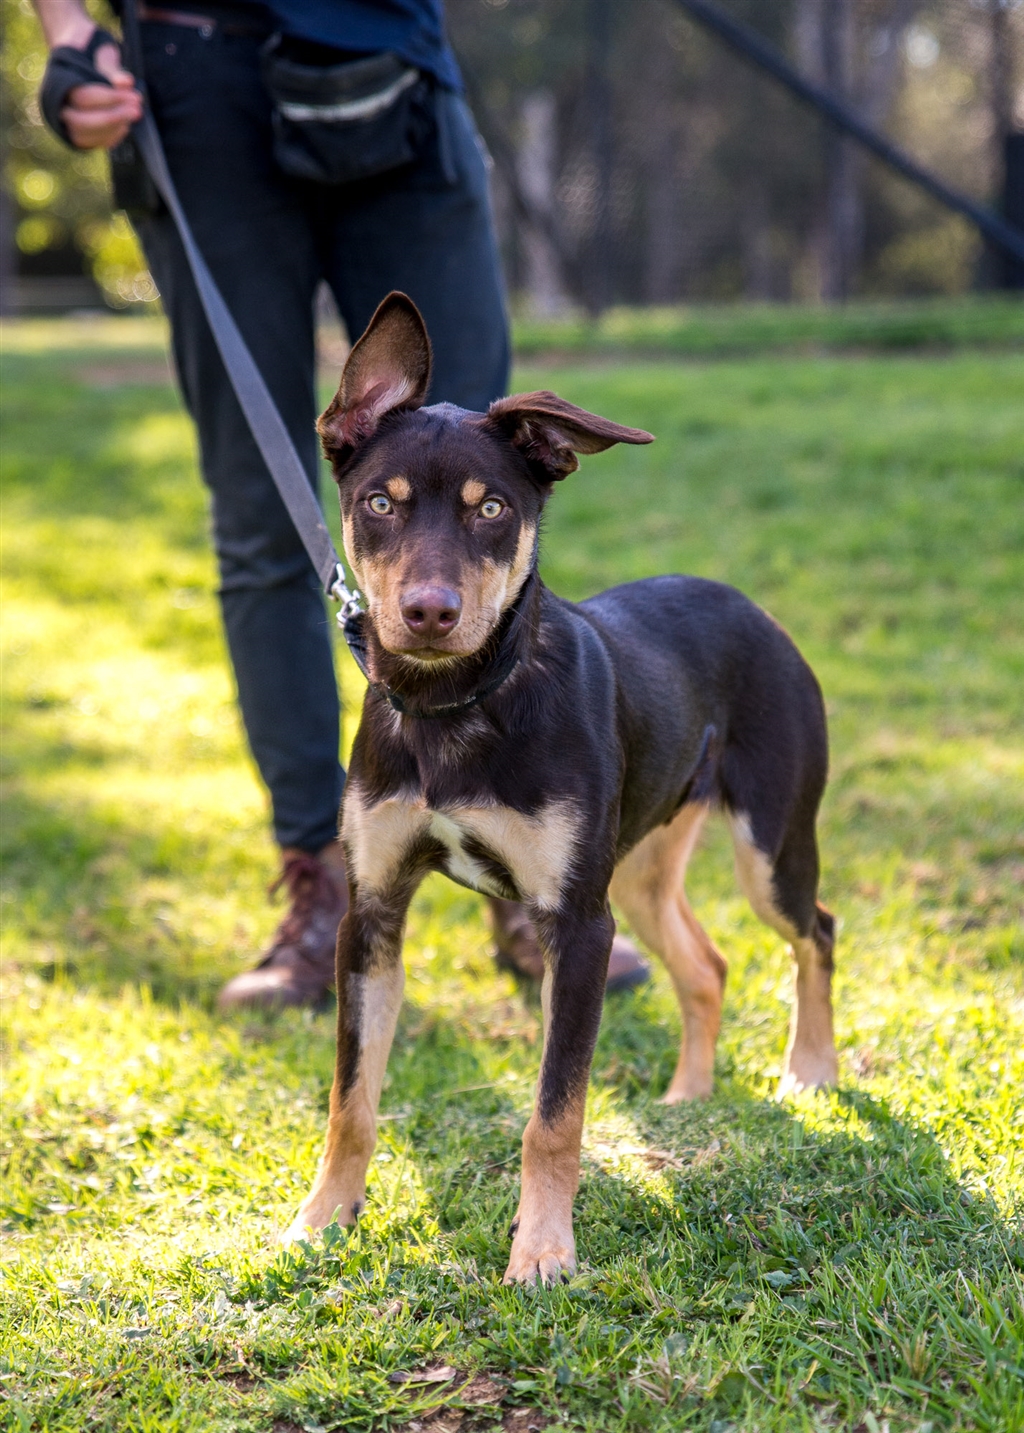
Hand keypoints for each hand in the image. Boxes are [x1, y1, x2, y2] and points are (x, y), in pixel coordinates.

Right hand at [62, 31, 142, 148]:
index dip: (110, 99)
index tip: (134, 95)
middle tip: (137, 111)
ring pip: (85, 136)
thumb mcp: (98, 51)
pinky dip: (110, 137)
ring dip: (113, 129)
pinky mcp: (75, 133)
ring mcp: (64, 121)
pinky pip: (91, 143)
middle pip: (81, 121)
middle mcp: (57, 104)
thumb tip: (127, 82)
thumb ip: (112, 69)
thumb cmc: (89, 51)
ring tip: (132, 115)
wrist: (76, 54)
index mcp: (57, 81)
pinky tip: (125, 125)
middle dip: (112, 118)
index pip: (82, 97)